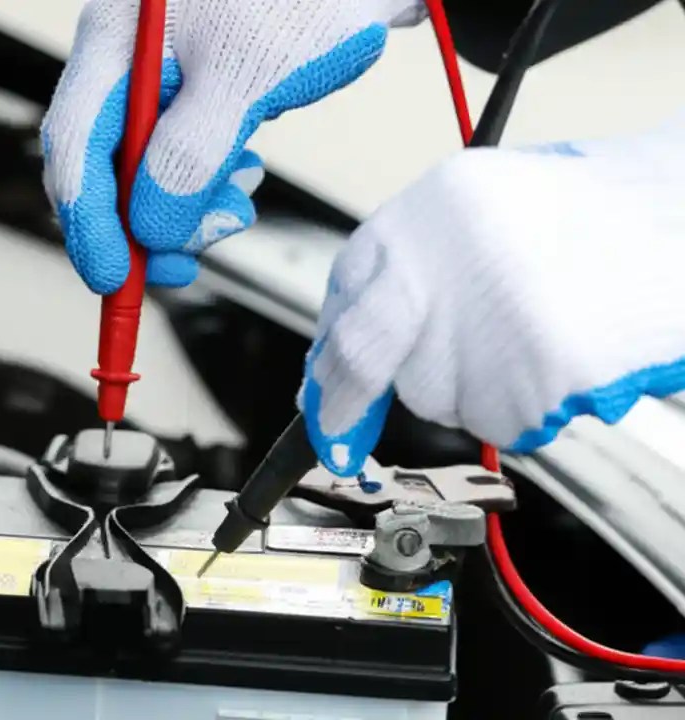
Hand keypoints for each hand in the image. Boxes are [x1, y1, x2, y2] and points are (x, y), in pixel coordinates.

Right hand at [41, 0, 425, 293]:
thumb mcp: (247, 76)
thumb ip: (191, 155)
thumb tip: (150, 231)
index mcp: (115, 41)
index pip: (75, 144)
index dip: (89, 221)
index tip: (115, 278)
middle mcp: (122, 59)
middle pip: (98, 165)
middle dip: (137, 225)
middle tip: (184, 263)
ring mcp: (153, 77)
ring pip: (138, 171)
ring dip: (179, 211)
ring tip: (234, 212)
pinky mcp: (189, 92)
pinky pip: (173, 158)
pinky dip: (201, 188)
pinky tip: (240, 180)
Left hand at [298, 114, 684, 476]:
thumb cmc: (597, 216)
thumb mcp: (482, 211)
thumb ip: (415, 272)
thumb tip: (346, 354)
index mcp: (424, 213)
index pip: (345, 299)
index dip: (329, 359)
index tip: (318, 397)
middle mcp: (441, 264)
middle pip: (362, 355)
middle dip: (344, 404)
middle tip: (338, 439)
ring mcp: (484, 324)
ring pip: (438, 397)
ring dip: (471, 390)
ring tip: (529, 337)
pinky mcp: (530, 378)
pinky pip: (500, 421)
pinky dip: (524, 409)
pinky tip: (560, 361)